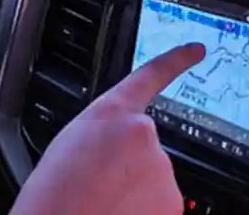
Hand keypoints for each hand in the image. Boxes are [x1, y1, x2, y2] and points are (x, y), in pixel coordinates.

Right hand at [11, 42, 205, 214]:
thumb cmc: (52, 198)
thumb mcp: (68, 148)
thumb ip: (103, 139)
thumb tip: (116, 156)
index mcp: (111, 115)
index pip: (150, 76)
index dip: (176, 61)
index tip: (197, 49)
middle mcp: (143, 134)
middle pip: (146, 149)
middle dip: (128, 169)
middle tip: (98, 188)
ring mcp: (161, 169)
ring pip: (153, 182)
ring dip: (134, 194)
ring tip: (101, 205)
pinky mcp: (172, 201)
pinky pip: (160, 206)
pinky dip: (144, 213)